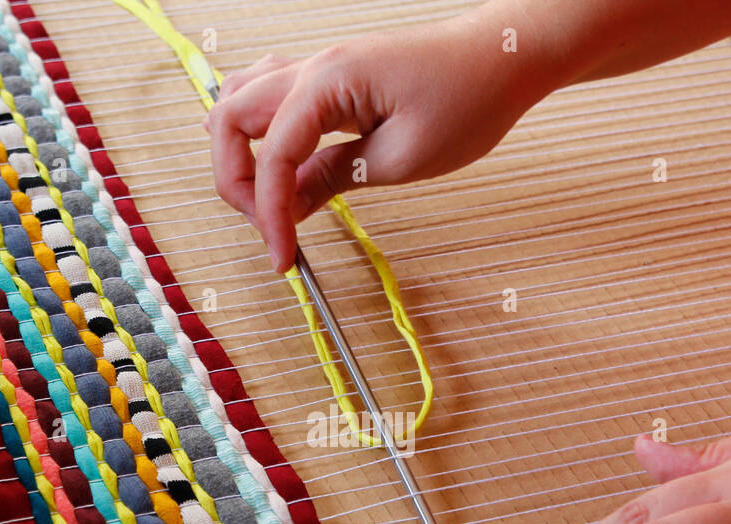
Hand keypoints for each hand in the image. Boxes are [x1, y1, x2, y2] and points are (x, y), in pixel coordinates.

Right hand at [205, 14, 541, 272]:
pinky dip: (257, 134)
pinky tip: (264, 161)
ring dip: (238, 153)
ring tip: (263, 201)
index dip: (269, 214)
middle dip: (236, 182)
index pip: (272, 156)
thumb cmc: (468, 100)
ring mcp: (317, 68)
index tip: (283, 258)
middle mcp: (312, 67)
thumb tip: (290, 206)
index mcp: (328, 82)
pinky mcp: (329, 78)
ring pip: (240, 103)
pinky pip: (268, 98)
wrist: (500, 58)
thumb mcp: (402, 157)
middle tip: (268, 229)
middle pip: (230, 120)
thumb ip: (334, 179)